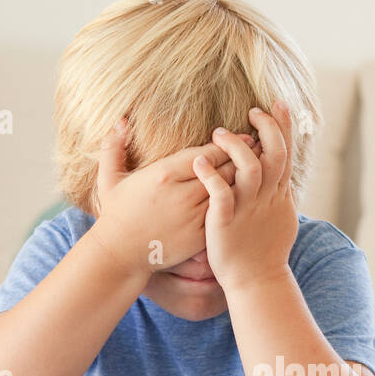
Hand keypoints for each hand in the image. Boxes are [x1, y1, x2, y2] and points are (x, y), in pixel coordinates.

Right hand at [92, 117, 253, 276]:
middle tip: (262, 148)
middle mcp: (182, 193)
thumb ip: (114, 146)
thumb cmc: (115, 216)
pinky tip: (252, 198)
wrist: (120, 255)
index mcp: (163, 173)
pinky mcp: (200, 235)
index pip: (206, 152)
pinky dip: (240, 205)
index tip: (242, 137)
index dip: (228, 143)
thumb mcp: (110, 179)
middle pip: (223, 169)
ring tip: (264, 169)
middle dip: (245, 157)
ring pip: (229, 192)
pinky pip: (225, 215)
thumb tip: (121, 120)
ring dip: (247, 180)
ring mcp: (193, 216)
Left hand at [195, 100, 298, 293]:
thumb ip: (280, 194)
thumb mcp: (280, 219)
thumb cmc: (264, 252)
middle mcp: (267, 198)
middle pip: (274, 154)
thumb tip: (284, 178)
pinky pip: (220, 194)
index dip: (283, 127)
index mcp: (279, 195)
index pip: (286, 153)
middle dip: (266, 128)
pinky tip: (199, 162)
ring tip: (219, 134)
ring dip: (235, 146)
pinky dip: (210, 175)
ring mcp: (247, 209)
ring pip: (250, 168)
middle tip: (252, 112)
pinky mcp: (225, 221)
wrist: (255, 281)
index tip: (278, 104)